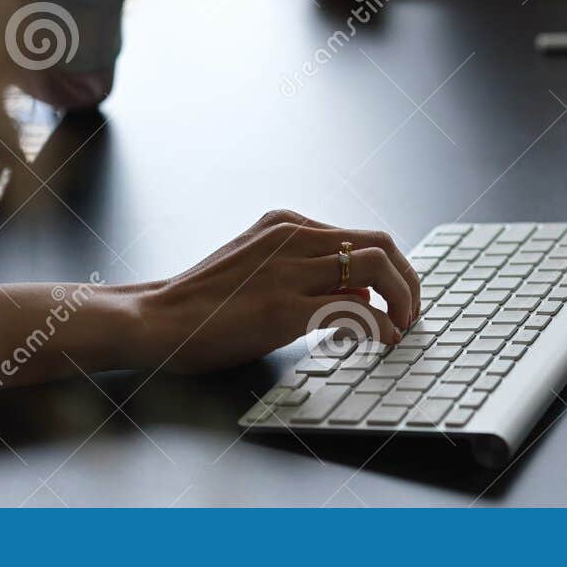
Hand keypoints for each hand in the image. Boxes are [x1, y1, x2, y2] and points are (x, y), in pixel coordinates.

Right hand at [135, 210, 419, 372]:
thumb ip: (306, 272)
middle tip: (412, 313)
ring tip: (403, 327)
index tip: (401, 297)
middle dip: (410, 280)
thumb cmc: (202, 303)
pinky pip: (354, 310)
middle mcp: (294, 237)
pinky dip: (381, 325)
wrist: (155, 319)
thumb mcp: (257, 267)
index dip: (395, 268)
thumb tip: (360, 296)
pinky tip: (383, 341)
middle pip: (382, 244)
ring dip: (403, 299)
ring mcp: (290, 271)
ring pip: (377, 267)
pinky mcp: (284, 309)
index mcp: (287, 224)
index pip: (363, 235)